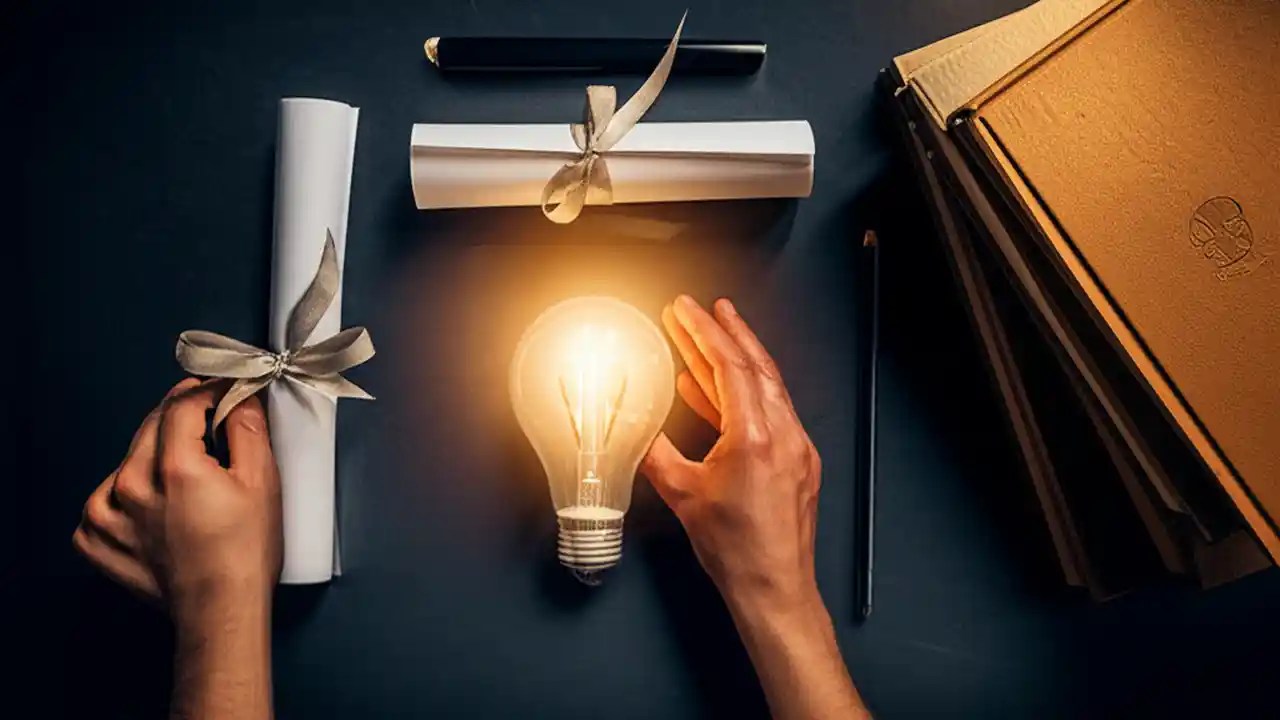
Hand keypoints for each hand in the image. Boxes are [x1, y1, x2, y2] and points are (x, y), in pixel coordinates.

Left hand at [73, 378, 281, 622]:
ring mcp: (106, 514)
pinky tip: (150, 502)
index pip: (182, 406)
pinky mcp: (94, 539)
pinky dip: (124, 493)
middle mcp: (131, 485)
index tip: (223, 389)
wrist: (220, 610)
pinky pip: (103, 498)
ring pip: (127, 460)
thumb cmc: (247, 550)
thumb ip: (249, 429)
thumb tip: (241, 395)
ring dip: (152, 453)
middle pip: (151, 427)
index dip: (206, 390)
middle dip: (181, 415)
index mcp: (175, 468)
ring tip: (181, 470)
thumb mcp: (263, 482)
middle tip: (209, 418)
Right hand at [642, 296, 864, 719]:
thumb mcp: (682, 494)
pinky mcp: (797, 462)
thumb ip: (654, 451)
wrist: (774, 588)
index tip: (686, 309)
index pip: (730, 366)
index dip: (704, 331)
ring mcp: (796, 447)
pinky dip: (740, 397)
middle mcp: (784, 434)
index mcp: (756, 436)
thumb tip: (632, 427)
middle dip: (725, 332)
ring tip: (703, 343)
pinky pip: (769, 413)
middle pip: (754, 366)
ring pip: (765, 388)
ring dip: (733, 362)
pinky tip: (713, 395)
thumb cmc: (737, 550)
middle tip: (701, 309)